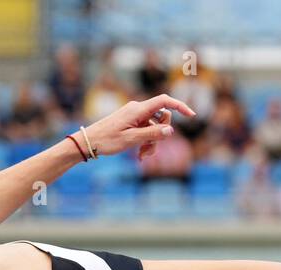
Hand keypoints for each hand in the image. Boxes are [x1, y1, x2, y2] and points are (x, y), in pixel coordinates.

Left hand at [80, 94, 195, 162]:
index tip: (191, 116)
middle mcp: (138, 110)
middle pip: (161, 118)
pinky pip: (145, 130)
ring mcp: (134, 116)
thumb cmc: (107, 140)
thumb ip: (152, 134)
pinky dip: (146, 141)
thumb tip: (170, 131)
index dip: (179, 107)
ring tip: (142, 156)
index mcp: (138, 110)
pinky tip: (139, 154)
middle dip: (161, 135)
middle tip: (149, 151)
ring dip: (152, 142)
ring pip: (154, 127)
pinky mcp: (131, 122)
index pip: (164, 102)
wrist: (88, 142)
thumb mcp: (131, 140)